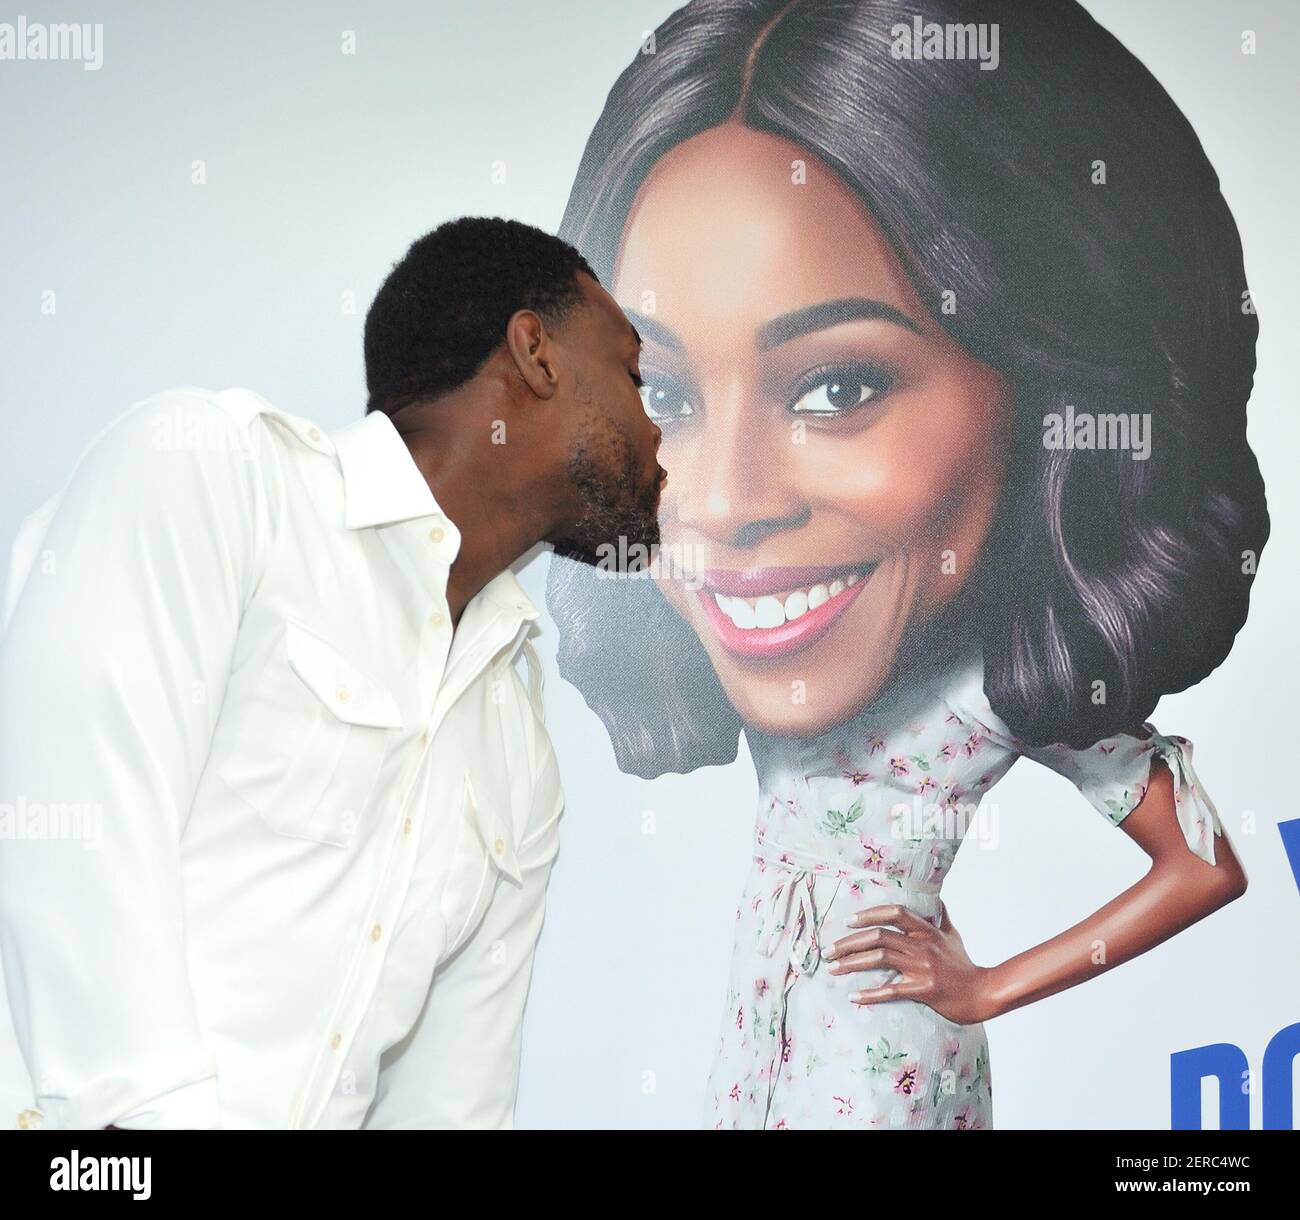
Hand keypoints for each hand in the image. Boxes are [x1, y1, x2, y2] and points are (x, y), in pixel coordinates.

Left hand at [822, 900, 995, 1024]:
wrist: (983, 993)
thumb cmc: (964, 965)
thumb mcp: (952, 935)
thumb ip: (940, 916)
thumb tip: (935, 898)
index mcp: (926, 930)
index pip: (894, 913)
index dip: (869, 914)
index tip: (848, 921)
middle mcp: (922, 946)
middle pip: (878, 936)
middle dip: (849, 942)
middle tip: (828, 950)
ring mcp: (922, 968)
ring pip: (879, 959)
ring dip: (851, 963)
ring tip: (833, 969)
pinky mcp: (924, 990)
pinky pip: (891, 990)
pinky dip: (869, 994)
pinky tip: (853, 997)